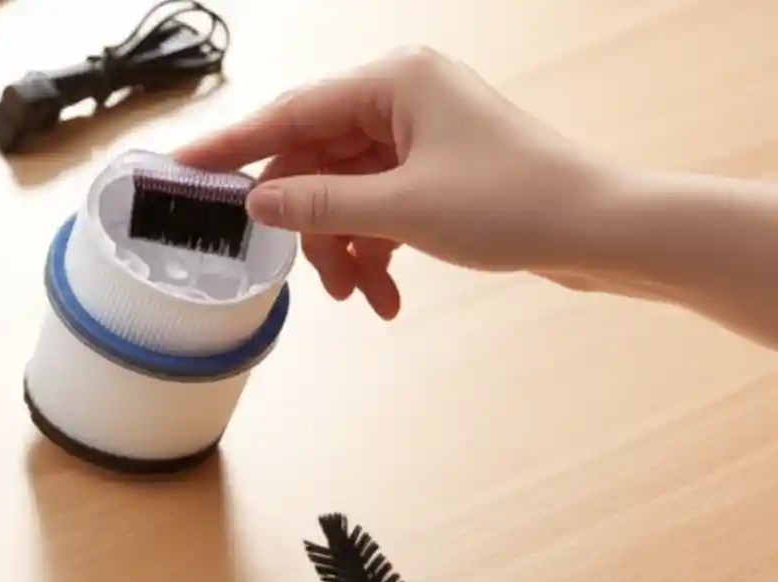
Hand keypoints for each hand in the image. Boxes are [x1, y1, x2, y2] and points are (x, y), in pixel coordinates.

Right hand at [175, 45, 615, 318]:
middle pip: (315, 160)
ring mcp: (420, 135)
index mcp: (394, 81)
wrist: (605, 231)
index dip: (232, 146)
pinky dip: (374, 249)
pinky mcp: (435, 172)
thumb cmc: (518, 203)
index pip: (289, 112)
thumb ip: (319, 206)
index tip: (182, 167)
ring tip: (359, 294)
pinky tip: (385, 293)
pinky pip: (377, 207)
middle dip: (311, 226)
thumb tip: (257, 204)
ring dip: (344, 247)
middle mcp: (403, 98)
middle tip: (312, 278)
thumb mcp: (402, 209)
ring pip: (345, 192)